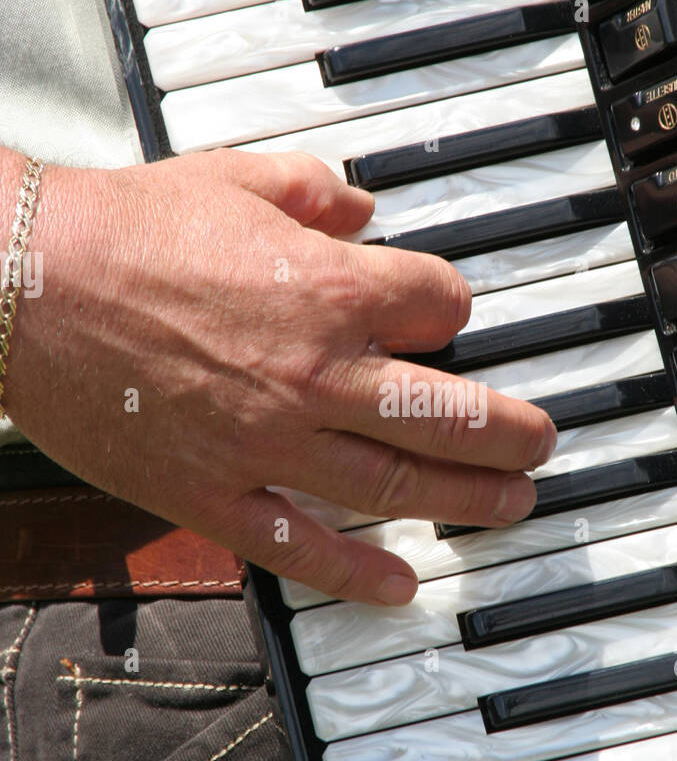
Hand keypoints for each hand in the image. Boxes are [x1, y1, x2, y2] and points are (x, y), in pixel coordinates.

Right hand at [3, 148, 555, 604]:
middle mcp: (316, 370)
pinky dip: (354, 571)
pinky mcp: (213, 490)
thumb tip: (364, 208)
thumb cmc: (125, 227)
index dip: (453, 307)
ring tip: (512, 505)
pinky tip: (401, 584)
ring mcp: (268, 441)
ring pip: (396, 483)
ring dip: (467, 498)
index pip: (442, 305)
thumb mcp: (235, 176)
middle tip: (541, 442)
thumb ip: (315, 193)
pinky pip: (299, 544)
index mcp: (329, 288)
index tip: (448, 317)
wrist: (24, 283)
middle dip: (510, 431)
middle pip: (448, 411)